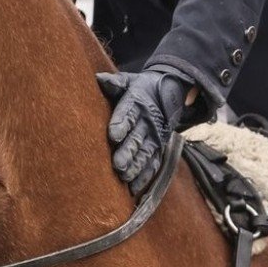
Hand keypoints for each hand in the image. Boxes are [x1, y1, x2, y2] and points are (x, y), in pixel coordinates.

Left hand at [96, 69, 196, 195]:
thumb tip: (98, 79)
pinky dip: (144, 176)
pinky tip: (134, 188)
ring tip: (125, 177)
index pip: (128, 113)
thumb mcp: (129, 81)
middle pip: (137, 138)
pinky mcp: (158, 148)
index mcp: (138, 103)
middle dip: (128, 152)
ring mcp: (155, 137)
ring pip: (145, 153)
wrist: (169, 93)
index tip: (113, 135)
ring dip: (136, 166)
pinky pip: (153, 164)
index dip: (121, 124)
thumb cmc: (139, 88)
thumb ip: (114, 83)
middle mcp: (148, 121)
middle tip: (117, 164)